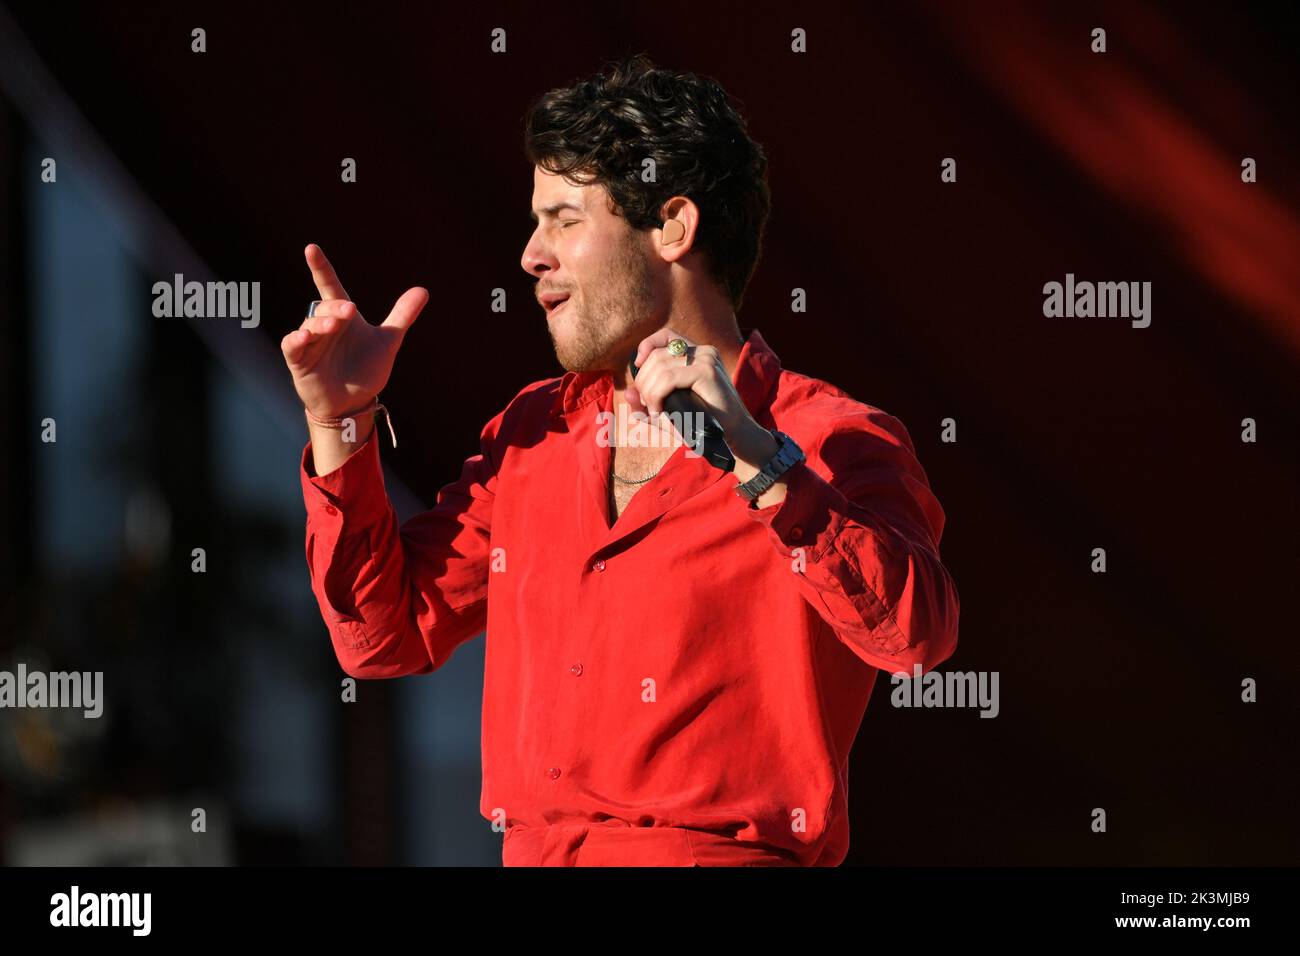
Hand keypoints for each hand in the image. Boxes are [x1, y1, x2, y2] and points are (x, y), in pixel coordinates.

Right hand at [281, 244, 427, 419]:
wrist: (353, 402)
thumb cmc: (365, 369)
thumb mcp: (387, 341)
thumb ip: (402, 316)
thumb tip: (423, 290)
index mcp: (342, 316)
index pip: (330, 286)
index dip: (321, 268)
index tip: (311, 248)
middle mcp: (324, 325)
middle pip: (325, 306)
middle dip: (335, 307)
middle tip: (350, 310)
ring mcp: (310, 342)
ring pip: (309, 325)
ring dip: (320, 323)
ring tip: (334, 325)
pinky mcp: (299, 361)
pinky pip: (293, 346)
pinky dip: (297, 340)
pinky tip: (303, 337)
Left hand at [628, 328, 779, 471]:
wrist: (733, 437)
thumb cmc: (703, 424)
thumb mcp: (669, 414)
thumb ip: (647, 405)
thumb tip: (627, 393)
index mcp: (697, 354)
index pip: (665, 335)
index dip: (646, 347)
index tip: (639, 368)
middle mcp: (702, 351)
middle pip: (656, 355)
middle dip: (643, 382)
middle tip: (649, 406)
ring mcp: (706, 360)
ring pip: (659, 366)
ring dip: (649, 392)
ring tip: (656, 411)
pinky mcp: (707, 373)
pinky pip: (668, 378)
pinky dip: (657, 395)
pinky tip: (660, 410)